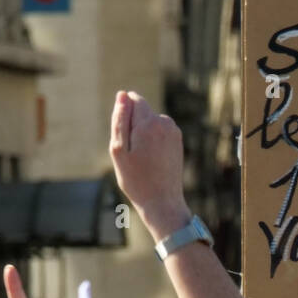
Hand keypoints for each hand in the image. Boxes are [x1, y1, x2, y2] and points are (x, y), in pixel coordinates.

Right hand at [109, 91, 188, 239]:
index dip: (124, 116)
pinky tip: (152, 161)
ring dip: (143, 134)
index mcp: (149, 122)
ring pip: (150, 122)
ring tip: (143, 159)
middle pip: (142, 110)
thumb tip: (123, 94)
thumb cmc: (136, 179)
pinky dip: (153, 141)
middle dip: (133, 125)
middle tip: (133, 153)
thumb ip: (119, 119)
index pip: (133, 99)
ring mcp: (174, 132)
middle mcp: (165, 122)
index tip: (125, 139)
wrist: (163, 202)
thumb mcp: (118, 149)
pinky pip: (159, 132)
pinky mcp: (178, 141)